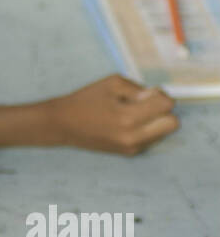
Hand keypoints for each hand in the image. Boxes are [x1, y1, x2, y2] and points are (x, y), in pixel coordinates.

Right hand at [45, 75, 178, 154]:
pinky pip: (152, 139)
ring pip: (164, 132)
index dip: (160, 95)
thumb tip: (156, 97)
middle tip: (145, 104)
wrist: (63, 124)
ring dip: (155, 120)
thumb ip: (139, 89)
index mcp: (127, 117)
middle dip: (163, 111)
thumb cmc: (86, 99)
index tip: (146, 93)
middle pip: (172, 124)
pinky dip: (146, 129)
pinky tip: (127, 124)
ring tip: (133, 114)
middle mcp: (133, 136)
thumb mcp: (112, 83)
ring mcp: (132, 147)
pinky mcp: (129, 153)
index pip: (166, 106)